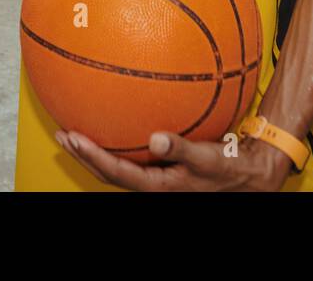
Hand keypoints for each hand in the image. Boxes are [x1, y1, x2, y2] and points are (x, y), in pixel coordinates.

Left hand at [55, 128, 292, 190]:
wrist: (249, 174)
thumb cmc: (230, 169)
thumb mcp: (210, 159)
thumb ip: (183, 148)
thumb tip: (155, 138)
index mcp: (159, 186)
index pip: (117, 172)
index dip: (93, 156)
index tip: (74, 137)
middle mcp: (153, 184)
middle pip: (108, 173)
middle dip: (84, 155)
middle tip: (63, 134)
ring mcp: (156, 178)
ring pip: (117, 168)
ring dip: (94, 151)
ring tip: (75, 132)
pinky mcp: (163, 169)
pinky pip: (132, 158)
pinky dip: (116, 144)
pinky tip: (113, 126)